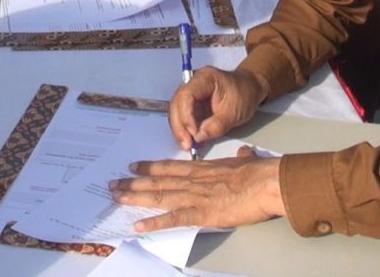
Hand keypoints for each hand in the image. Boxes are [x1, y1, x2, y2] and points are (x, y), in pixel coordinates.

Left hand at [109, 150, 284, 232]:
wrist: (266, 182)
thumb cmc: (260, 172)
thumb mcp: (247, 161)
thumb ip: (242, 158)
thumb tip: (245, 154)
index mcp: (203, 169)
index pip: (170, 167)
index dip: (150, 167)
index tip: (133, 166)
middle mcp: (194, 180)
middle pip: (158, 181)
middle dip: (134, 183)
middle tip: (113, 183)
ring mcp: (196, 196)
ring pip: (159, 196)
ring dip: (136, 197)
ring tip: (116, 198)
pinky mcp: (202, 213)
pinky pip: (174, 218)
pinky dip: (155, 222)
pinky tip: (139, 225)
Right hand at [168, 66, 267, 151]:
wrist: (250, 88)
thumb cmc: (245, 95)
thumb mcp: (234, 112)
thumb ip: (217, 125)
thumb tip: (198, 138)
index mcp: (204, 78)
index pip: (186, 95)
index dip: (185, 115)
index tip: (193, 133)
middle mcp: (192, 82)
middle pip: (176, 103)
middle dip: (180, 126)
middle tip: (187, 144)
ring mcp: (190, 92)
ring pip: (176, 111)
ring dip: (180, 129)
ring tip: (188, 145)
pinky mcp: (192, 103)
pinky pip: (182, 116)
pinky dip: (185, 129)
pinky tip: (191, 141)